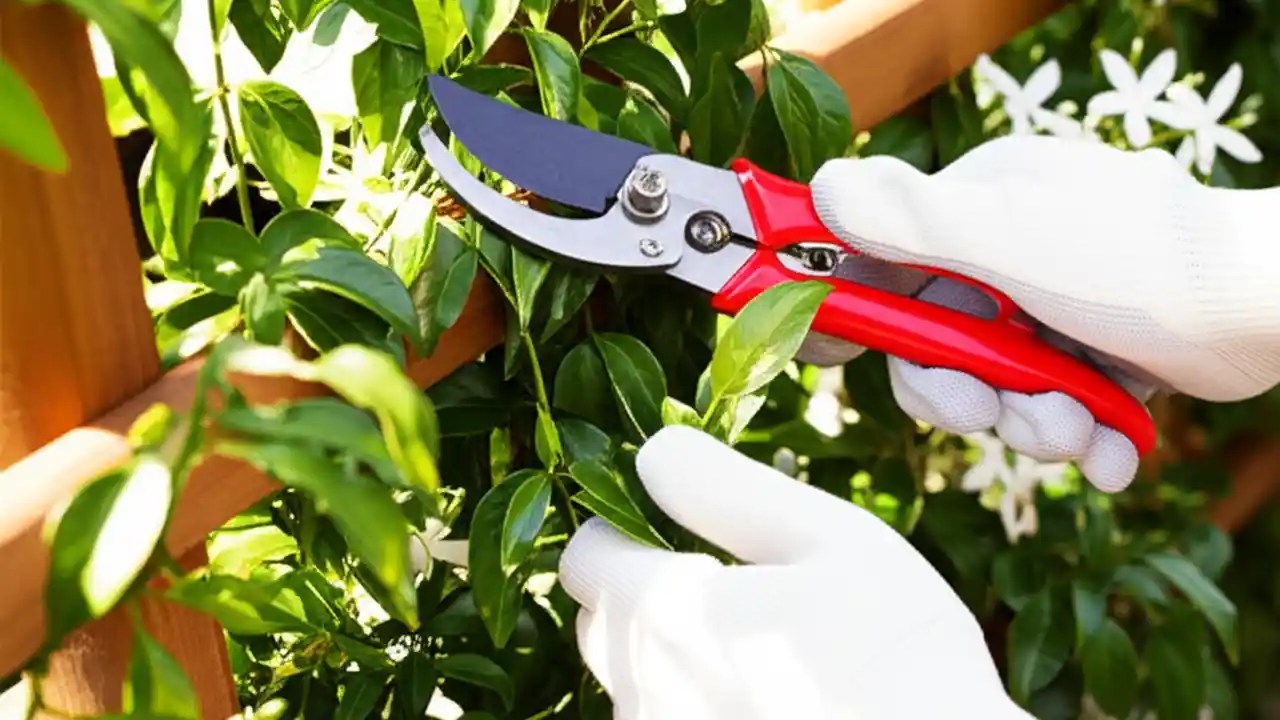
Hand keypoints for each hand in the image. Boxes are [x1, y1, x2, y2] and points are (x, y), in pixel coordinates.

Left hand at [559, 426, 1032, 719]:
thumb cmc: (900, 655)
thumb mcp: (828, 540)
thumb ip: (723, 488)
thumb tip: (653, 451)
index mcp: (662, 618)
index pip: (583, 555)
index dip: (625, 527)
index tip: (686, 527)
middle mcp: (641, 695)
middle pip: (602, 622)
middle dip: (649, 592)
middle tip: (741, 587)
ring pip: (639, 681)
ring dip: (679, 655)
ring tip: (771, 653)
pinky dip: (702, 703)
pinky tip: (775, 700)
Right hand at [800, 134, 1279, 490]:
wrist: (1267, 305)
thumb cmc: (1141, 260)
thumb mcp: (1012, 236)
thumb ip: (915, 222)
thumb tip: (824, 187)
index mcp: (973, 211)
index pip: (881, 262)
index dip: (858, 313)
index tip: (838, 357)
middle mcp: (1004, 256)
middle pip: (936, 346)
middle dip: (966, 395)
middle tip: (998, 416)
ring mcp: (1051, 309)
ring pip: (998, 390)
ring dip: (1034, 426)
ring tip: (1083, 431)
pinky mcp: (1094, 355)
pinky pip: (1057, 408)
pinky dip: (1084, 440)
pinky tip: (1115, 454)